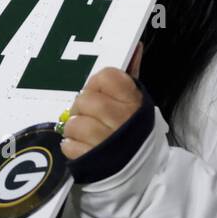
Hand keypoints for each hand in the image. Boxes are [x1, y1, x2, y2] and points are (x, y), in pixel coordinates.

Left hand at [59, 44, 143, 159]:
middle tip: (88, 114)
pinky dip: (71, 146)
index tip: (98, 92)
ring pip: (74, 123)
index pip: (107, 76)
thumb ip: (132, 74)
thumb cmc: (137, 131)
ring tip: (84, 133)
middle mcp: (122, 120)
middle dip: (82, 107)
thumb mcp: (139, 103)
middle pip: (85, 99)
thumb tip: (136, 46)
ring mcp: (107, 141)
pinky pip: (69, 146)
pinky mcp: (94, 161)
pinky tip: (82, 146)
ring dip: (74, 128)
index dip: (97, 83)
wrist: (146, 172)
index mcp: (134, 102)